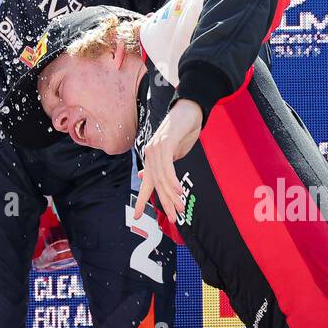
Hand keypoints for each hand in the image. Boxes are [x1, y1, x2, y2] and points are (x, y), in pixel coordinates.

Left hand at [134, 99, 203, 224]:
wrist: (190, 109)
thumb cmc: (183, 130)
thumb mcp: (174, 151)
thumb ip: (165, 165)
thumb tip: (152, 176)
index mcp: (152, 158)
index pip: (147, 183)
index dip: (142, 201)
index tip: (137, 217)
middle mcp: (150, 154)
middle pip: (156, 184)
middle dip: (165, 202)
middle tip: (173, 218)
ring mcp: (156, 148)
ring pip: (161, 177)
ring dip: (171, 195)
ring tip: (180, 208)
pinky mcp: (165, 143)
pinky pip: (167, 166)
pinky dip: (172, 180)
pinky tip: (178, 191)